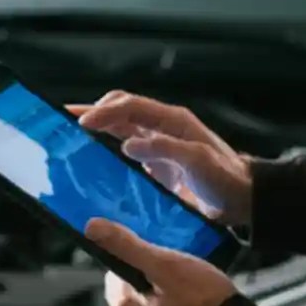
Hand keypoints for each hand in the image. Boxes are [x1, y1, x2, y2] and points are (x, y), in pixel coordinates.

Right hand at [69, 91, 252, 225]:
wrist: (241, 199)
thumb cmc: (224, 178)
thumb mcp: (197, 162)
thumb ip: (164, 150)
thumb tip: (127, 144)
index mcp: (172, 120)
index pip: (130, 106)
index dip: (103, 112)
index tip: (80, 123)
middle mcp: (162, 126)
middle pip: (120, 110)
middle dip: (92, 112)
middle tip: (63, 122)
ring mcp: (158, 144)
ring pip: (119, 127)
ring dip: (95, 129)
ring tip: (68, 135)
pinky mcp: (155, 163)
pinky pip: (124, 149)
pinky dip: (105, 148)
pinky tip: (90, 159)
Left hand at [87, 218, 238, 305]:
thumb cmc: (200, 298)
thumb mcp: (162, 263)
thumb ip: (127, 246)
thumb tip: (92, 227)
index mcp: (124, 304)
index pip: (113, 268)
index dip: (131, 252)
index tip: (151, 245)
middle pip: (130, 282)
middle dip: (146, 266)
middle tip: (169, 255)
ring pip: (149, 296)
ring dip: (161, 282)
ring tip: (183, 271)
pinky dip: (173, 297)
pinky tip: (191, 290)